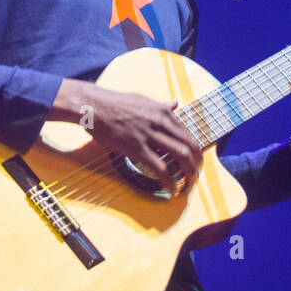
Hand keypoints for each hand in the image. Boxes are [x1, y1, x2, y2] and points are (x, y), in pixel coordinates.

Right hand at [50, 78, 202, 194]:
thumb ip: (161, 105)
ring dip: (188, 172)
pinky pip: (160, 167)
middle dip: (197, 163)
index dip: (195, 149)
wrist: (93, 106)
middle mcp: (161, 122)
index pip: (188, 133)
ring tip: (188, 184)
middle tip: (195, 175)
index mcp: (163, 112)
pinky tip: (171, 189)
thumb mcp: (142, 100)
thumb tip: (175, 103)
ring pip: (181, 155)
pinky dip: (169, 181)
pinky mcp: (137, 148)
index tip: (195, 160)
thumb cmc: (115, 102)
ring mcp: (149, 135)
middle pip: (190, 145)